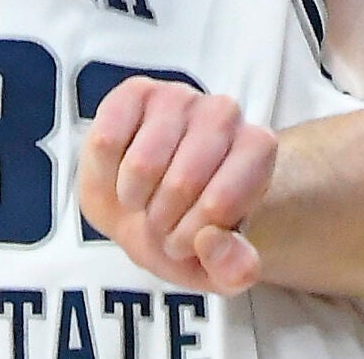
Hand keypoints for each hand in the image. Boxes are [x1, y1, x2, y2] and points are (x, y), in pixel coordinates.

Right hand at [78, 78, 274, 293]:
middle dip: (162, 221)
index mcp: (258, 150)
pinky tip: (120, 175)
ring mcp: (181, 96)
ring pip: (142, 163)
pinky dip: (105, 174)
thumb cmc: (190, 230)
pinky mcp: (136, 92)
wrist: (151, 205)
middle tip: (163, 222)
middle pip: (181, 182)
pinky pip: (107, 140)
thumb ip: (234, 270)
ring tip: (144, 200)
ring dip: (134, 199)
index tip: (190, 240)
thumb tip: (212, 241)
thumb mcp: (219, 269)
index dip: (191, 235)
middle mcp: (226, 113)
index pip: (218, 203)